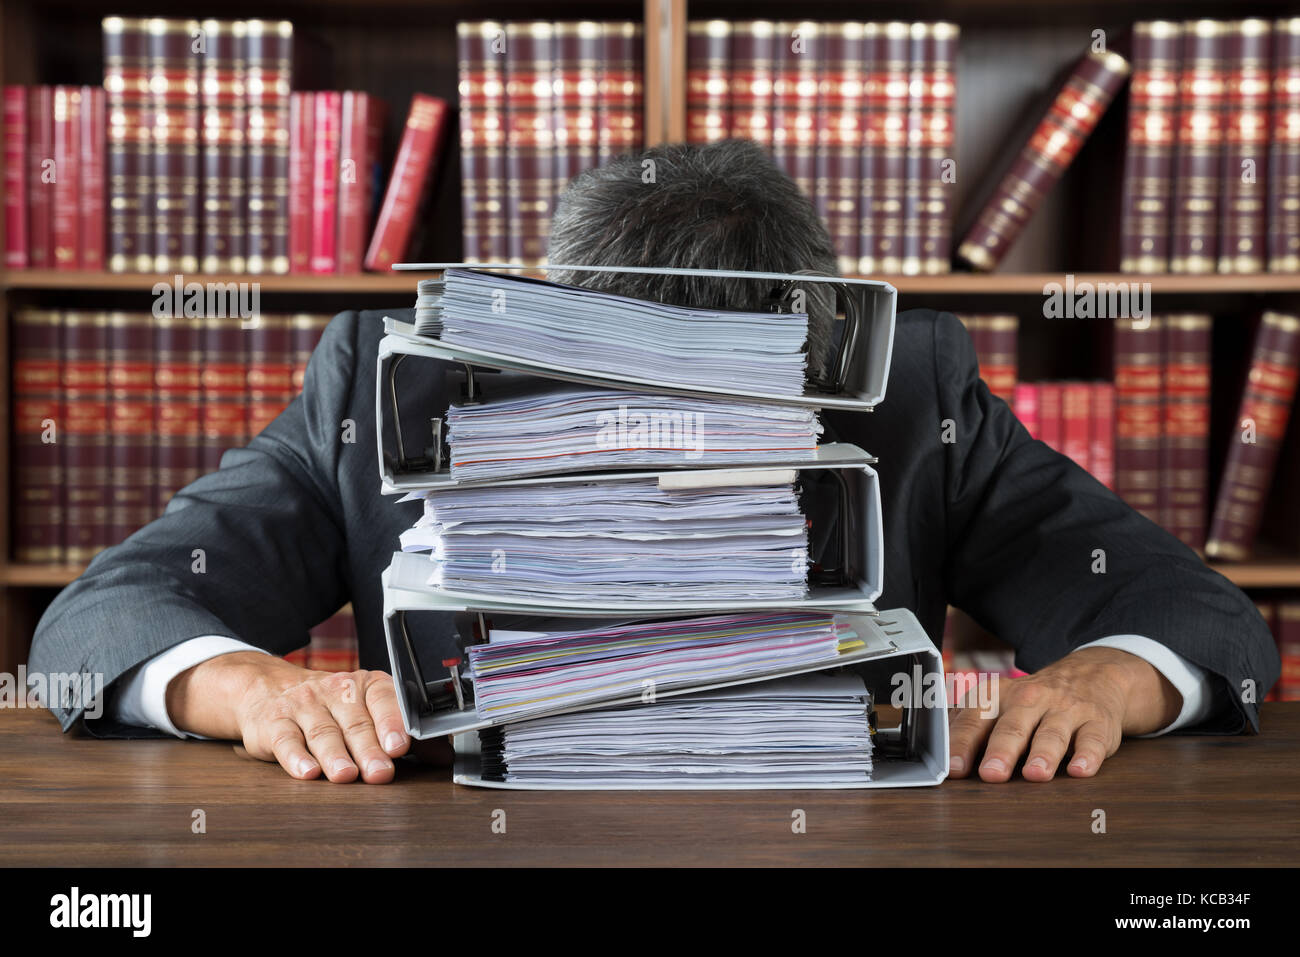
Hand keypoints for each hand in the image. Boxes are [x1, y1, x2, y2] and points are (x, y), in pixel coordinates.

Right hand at [166, 651, 411, 782]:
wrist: (271, 690)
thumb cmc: (332, 709)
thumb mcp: (369, 713)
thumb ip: (407, 735)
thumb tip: (444, 756)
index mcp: (365, 685)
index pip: (383, 699)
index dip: (392, 722)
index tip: (400, 746)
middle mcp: (336, 690)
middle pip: (356, 723)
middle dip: (369, 750)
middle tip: (381, 773)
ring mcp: (304, 704)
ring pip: (323, 732)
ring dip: (336, 756)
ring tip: (346, 776)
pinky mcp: (275, 722)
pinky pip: (286, 740)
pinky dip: (296, 757)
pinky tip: (307, 772)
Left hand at [947, 646, 1182, 782]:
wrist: (1090, 676)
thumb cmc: (1032, 701)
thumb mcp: (998, 703)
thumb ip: (967, 724)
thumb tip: (933, 749)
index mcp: (997, 696)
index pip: (974, 721)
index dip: (962, 744)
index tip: (953, 769)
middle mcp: (1030, 699)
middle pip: (1012, 727)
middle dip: (1001, 751)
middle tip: (992, 774)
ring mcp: (1065, 710)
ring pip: (1052, 733)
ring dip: (1043, 754)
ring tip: (1035, 775)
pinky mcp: (1097, 723)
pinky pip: (1093, 739)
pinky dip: (1088, 756)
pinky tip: (1081, 770)